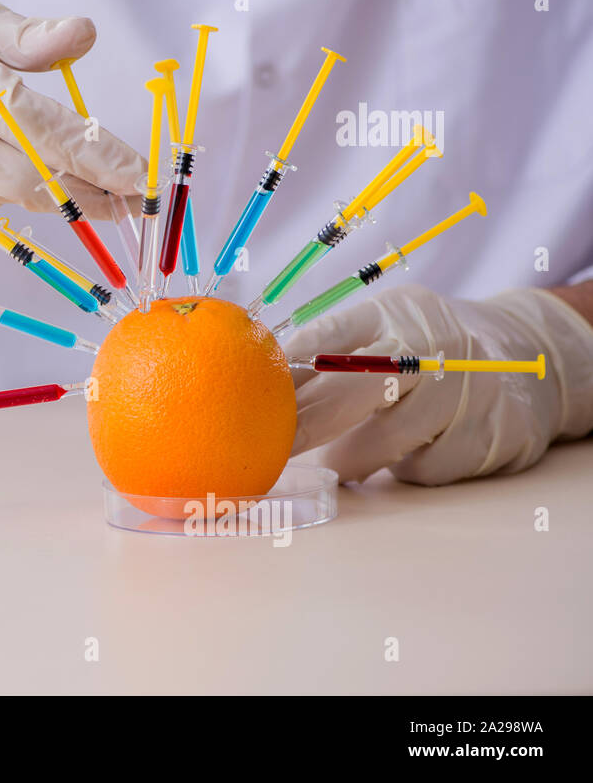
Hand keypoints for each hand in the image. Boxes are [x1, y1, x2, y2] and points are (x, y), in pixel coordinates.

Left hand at [286, 284, 592, 484]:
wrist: (527, 359)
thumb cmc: (426, 351)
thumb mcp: (387, 330)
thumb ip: (332, 353)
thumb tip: (262, 385)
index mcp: (393, 314)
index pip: (329, 335)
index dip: (288, 365)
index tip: (256, 390)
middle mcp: (430, 346)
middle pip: (354, 387)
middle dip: (306, 422)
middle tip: (274, 447)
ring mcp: (463, 390)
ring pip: (387, 437)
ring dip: (350, 457)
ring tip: (335, 463)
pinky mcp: (486, 435)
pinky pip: (423, 466)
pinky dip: (403, 468)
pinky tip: (406, 455)